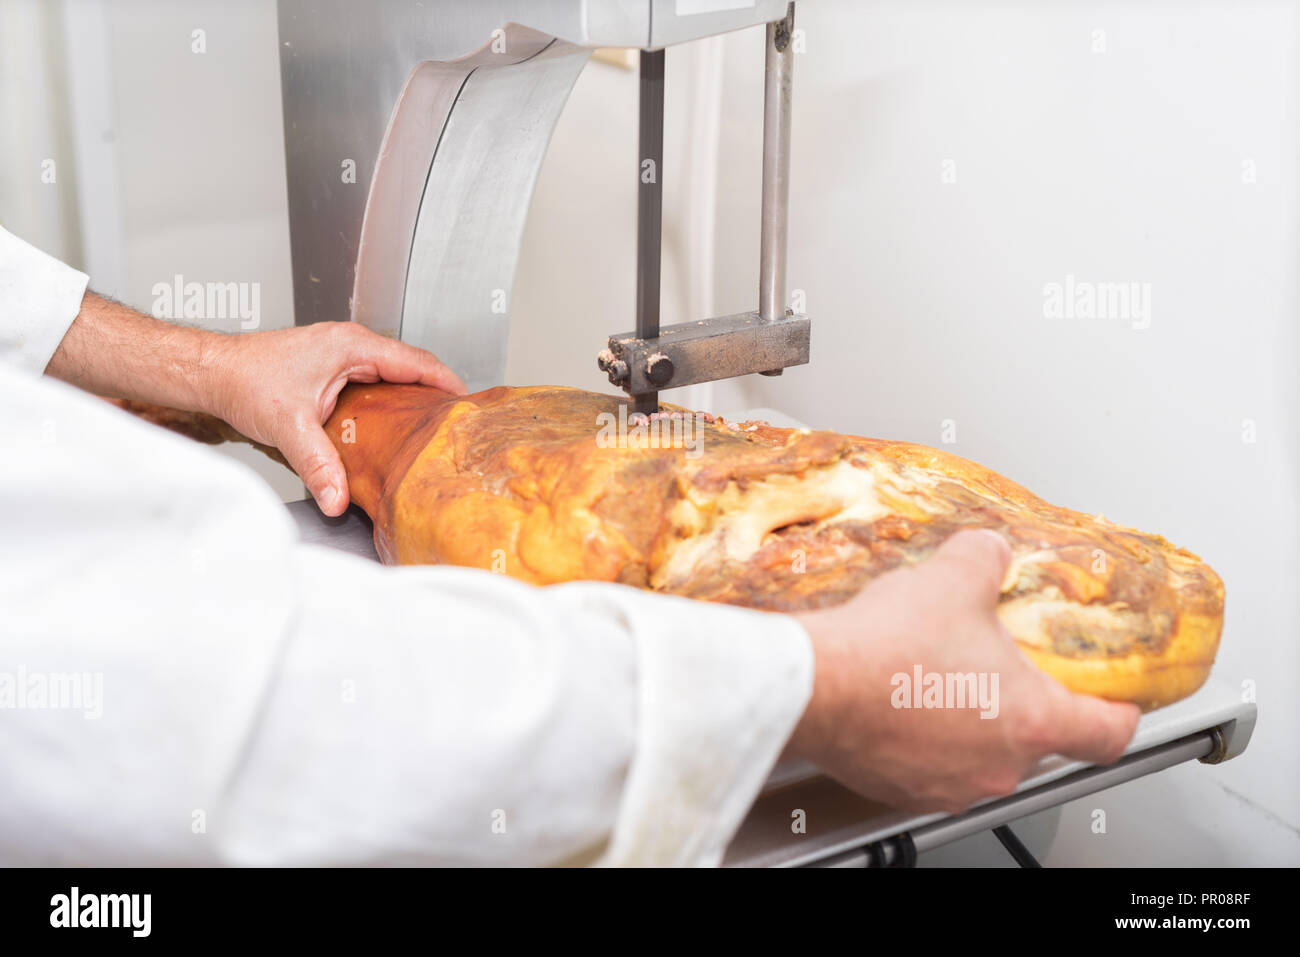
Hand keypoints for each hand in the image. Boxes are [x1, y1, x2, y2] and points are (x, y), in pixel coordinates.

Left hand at [207, 322, 466, 515]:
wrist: (210, 373)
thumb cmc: (242, 381)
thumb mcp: (287, 426)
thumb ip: (318, 464)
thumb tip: (338, 498)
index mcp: (352, 346)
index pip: (417, 361)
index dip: (447, 383)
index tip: (468, 405)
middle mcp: (350, 345)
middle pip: (411, 368)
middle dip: (435, 395)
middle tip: (453, 425)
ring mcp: (341, 355)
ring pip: (392, 376)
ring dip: (411, 399)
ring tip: (430, 429)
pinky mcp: (331, 368)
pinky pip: (374, 383)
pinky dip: (389, 403)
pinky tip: (389, 429)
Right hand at [788, 529, 1139, 813]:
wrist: (815, 685)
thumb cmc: (888, 646)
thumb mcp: (955, 576)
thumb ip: (987, 558)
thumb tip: (990, 551)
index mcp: (1032, 719)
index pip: (1111, 733)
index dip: (1120, 711)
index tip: (1117, 699)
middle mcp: (999, 764)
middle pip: (1038, 740)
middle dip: (1020, 701)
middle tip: (993, 663)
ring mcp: (950, 784)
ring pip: (979, 754)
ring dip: (968, 722)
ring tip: (934, 679)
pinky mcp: (902, 790)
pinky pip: (929, 766)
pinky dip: (922, 739)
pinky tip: (898, 700)